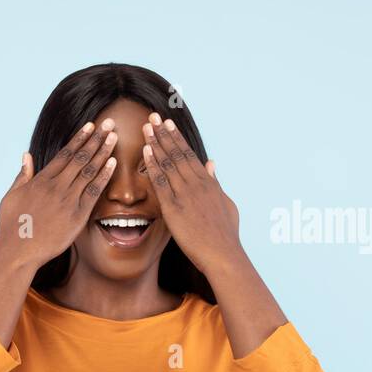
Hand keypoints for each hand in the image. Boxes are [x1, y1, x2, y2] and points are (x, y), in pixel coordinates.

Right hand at [0, 118, 118, 269]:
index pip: (65, 153)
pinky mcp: (77, 216)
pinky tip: (113, 164)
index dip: (79, 138)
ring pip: (89, 171)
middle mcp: (56, 187)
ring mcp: (67, 201)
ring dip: (103, 153)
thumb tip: (26, 155)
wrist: (17, 252)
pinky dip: (104, 177)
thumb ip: (22, 175)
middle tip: (109, 124)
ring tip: (114, 137)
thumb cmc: (11, 226)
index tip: (91, 126)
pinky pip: (94, 192)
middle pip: (80, 158)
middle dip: (96, 139)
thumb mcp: (11, 196)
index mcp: (40, 180)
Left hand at [141, 112, 242, 275]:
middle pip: (177, 153)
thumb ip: (215, 181)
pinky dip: (153, 165)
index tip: (167, 123)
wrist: (223, 254)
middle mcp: (197, 184)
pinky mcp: (175, 208)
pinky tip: (146, 151)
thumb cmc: (225, 234)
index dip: (176, 138)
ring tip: (146, 127)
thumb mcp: (225, 202)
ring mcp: (186, 194)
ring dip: (156, 143)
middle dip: (164, 133)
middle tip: (152, 117)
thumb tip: (212, 163)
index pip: (189, 154)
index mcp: (208, 182)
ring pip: (168, 163)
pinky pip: (162, 182)